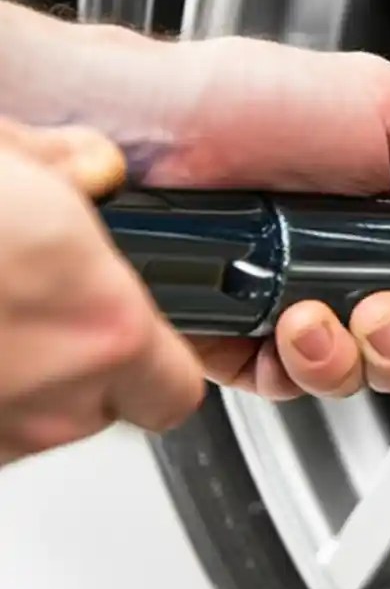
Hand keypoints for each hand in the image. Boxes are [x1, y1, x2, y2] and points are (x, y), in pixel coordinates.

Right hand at [0, 119, 204, 463]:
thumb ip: (62, 167)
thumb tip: (90, 166)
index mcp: (101, 322)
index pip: (175, 384)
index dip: (159, 358)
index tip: (135, 326)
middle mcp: (54, 393)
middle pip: (101, 405)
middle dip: (78, 361)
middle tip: (34, 302)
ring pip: (30, 422)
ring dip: (14, 376)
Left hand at [138, 37, 389, 398]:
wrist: (145, 130)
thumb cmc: (247, 104)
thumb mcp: (381, 109)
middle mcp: (358, 273)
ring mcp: (308, 313)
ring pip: (374, 375)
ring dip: (375, 350)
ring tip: (342, 307)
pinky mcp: (251, 346)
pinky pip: (302, 386)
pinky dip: (309, 365)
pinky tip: (296, 322)